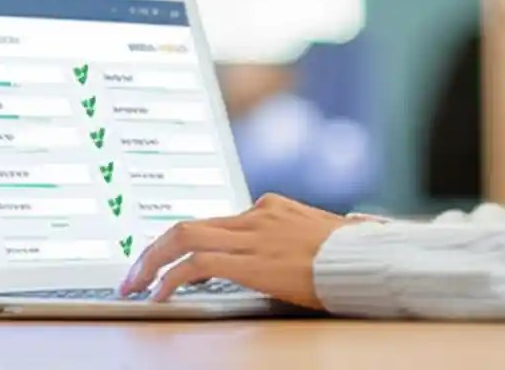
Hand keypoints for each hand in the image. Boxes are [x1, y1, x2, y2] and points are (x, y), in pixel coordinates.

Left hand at [117, 193, 355, 308]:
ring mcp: (254, 235)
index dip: (183, 245)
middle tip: (132, 274)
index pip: (214, 223)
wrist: (372, 258)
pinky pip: (197, 265)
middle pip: (188, 225)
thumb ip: (291, 243)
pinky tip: (160, 297)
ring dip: (150, 263)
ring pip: (183, 238)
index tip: (165, 263)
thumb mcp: (317, 240)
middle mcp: (257, 215)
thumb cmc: (354, 255)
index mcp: (271, 207)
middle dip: (152, 250)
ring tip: (133, 286)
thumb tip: (287, 260)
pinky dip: (171, 279)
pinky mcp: (253, 260)